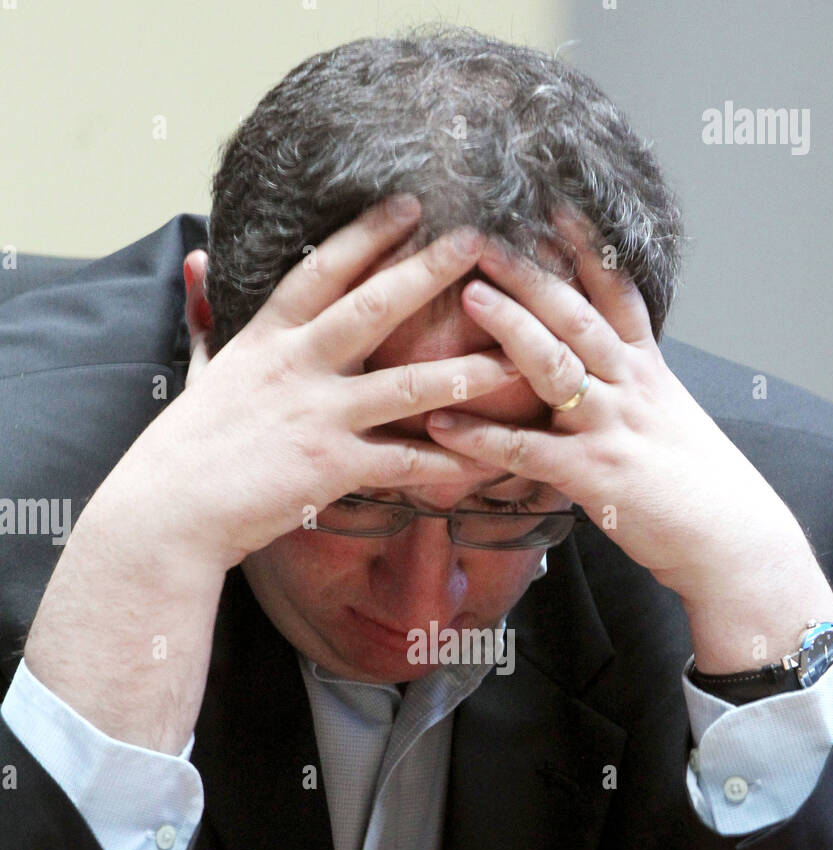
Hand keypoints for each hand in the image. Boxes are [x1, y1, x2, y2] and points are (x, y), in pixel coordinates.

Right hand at [103, 197, 515, 570]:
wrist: (168, 511)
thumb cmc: (182, 447)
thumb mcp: (195, 367)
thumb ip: (206, 315)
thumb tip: (195, 259)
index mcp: (267, 338)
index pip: (323, 271)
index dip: (368, 235)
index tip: (410, 205)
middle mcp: (297, 366)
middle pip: (373, 307)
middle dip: (429, 272)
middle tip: (478, 242)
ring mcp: (317, 415)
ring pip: (405, 384)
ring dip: (464, 369)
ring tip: (513, 354)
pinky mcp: (330, 467)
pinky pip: (403, 462)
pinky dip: (446, 461)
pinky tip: (487, 458)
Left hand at [424, 207, 832, 670]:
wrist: (731, 541)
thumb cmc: (699, 488)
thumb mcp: (671, 420)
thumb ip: (631, 390)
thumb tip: (597, 371)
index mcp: (649, 371)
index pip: (616, 294)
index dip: (586, 248)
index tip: (552, 205)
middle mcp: (631, 387)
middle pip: (578, 315)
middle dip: (531, 273)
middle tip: (484, 237)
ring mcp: (612, 428)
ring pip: (557, 365)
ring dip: (511, 328)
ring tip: (469, 296)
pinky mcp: (593, 474)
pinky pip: (527, 449)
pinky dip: (482, 435)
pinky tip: (442, 422)